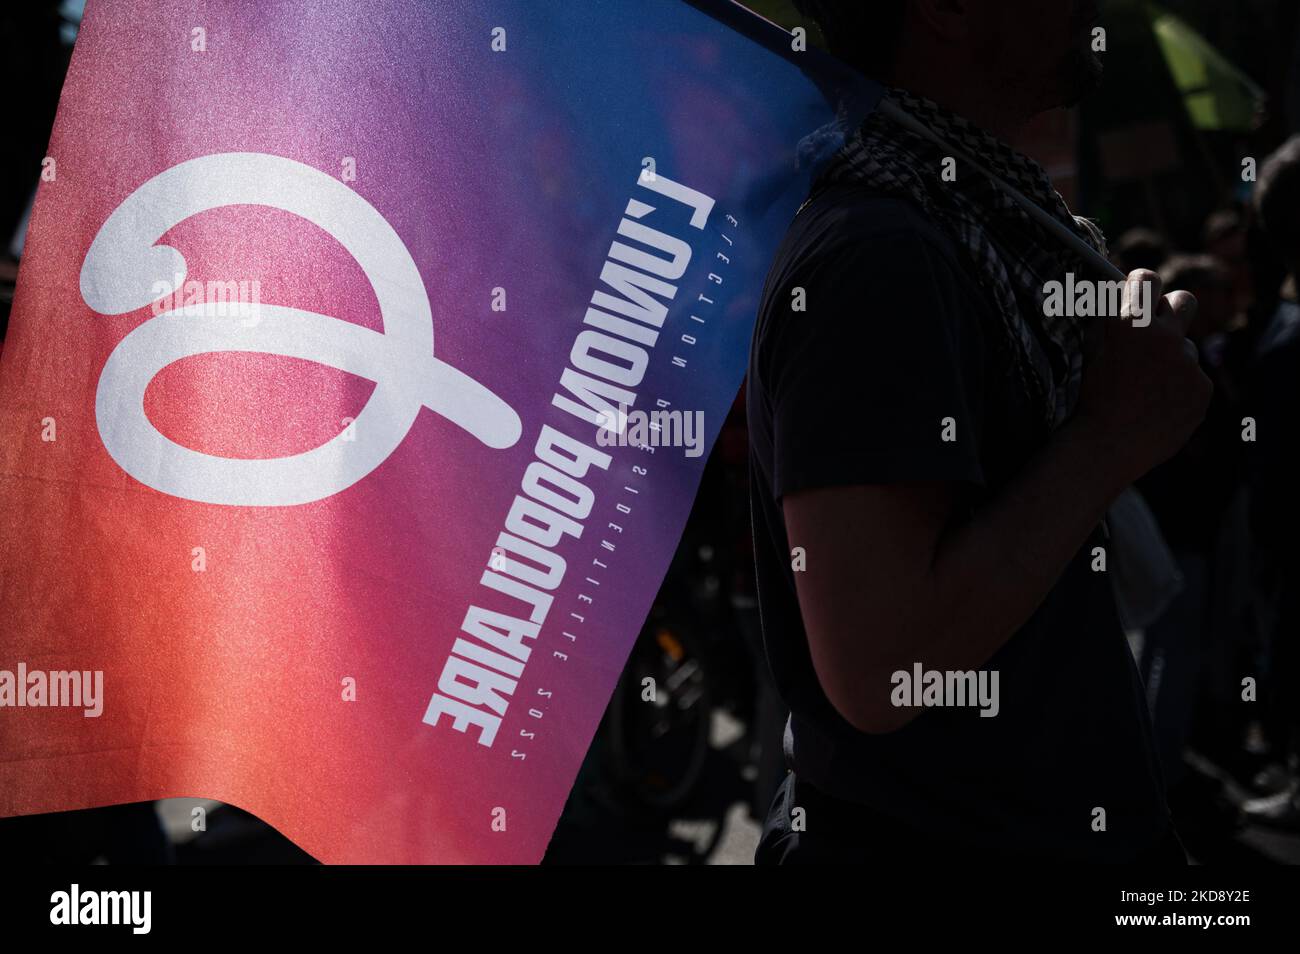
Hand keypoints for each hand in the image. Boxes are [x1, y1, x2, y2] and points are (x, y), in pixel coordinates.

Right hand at [1067, 269, 1212, 486]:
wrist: (1107, 447)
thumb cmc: (1089, 398)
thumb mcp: (1090, 351)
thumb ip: (1109, 321)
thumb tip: (1118, 298)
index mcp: (1129, 321)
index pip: (1146, 278)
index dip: (1140, 284)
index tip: (1137, 293)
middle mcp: (1164, 335)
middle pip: (1184, 301)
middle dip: (1171, 309)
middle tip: (1157, 328)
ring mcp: (1188, 362)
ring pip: (1185, 348)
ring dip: (1171, 361)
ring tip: (1145, 389)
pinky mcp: (1202, 388)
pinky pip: (1194, 380)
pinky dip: (1179, 390)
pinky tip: (1157, 407)